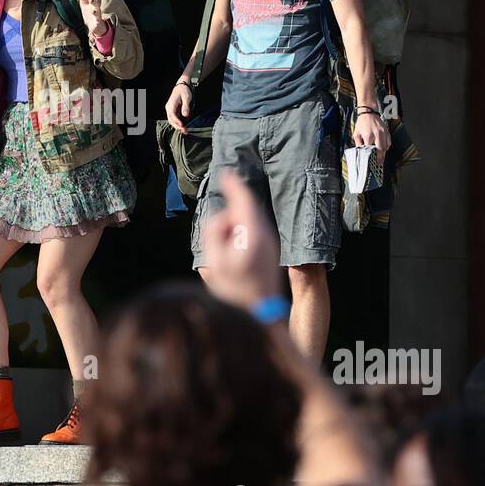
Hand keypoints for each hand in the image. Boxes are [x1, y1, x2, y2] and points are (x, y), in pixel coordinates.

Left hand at [76, 0, 106, 35]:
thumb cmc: (89, 14)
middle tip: (91, 1)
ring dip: (95, 12)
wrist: (94, 24)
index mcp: (92, 4)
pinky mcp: (97, 22)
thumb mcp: (85, 6)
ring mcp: (97, 15)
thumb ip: (82, 0)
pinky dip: (98, 22)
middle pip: (96, 3)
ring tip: (93, 12)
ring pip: (98, 12)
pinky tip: (97, 23)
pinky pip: (98, 22)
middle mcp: (95, 9)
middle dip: (93, 2)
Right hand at [164, 82, 191, 132]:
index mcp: (171, 104)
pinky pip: (175, 119)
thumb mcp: (186, 97)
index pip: (172, 114)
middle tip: (185, 131)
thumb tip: (185, 115)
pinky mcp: (174, 111)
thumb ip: (186, 106)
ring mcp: (171, 110)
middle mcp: (169, 108)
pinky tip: (184, 127)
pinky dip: (179, 124)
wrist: (182, 87)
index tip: (182, 125)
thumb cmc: (184, 91)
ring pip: (172, 120)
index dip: (176, 121)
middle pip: (171, 119)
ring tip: (185, 131)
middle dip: (177, 126)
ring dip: (178, 126)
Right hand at [200, 171, 282, 315]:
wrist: (259, 313)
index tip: (226, 172)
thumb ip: (214, 232)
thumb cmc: (234, 291)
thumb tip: (222, 218)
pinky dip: (240, 233)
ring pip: (249, 221)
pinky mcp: (270, 251)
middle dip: (229, 216)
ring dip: (233, 228)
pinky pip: (253, 232)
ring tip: (225, 255)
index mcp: (253, 235)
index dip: (234, 184)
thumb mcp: (213, 261)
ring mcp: (270, 244)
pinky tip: (233, 253)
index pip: (244, 200)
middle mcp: (266, 235)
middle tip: (218, 242)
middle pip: (246, 210)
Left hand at [352, 110, 389, 159]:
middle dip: (380, 158)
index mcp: (368, 136)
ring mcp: (383, 133)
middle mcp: (377, 134)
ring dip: (384, 153)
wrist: (368, 113)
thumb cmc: (362, 123)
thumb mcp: (356, 134)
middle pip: (381, 150)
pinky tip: (383, 149)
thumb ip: (358, 144)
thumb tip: (361, 152)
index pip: (370, 150)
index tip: (371, 162)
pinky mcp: (387, 131)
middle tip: (379, 164)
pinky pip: (389, 142)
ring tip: (381, 158)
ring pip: (386, 146)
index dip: (371, 157)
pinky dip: (387, 147)